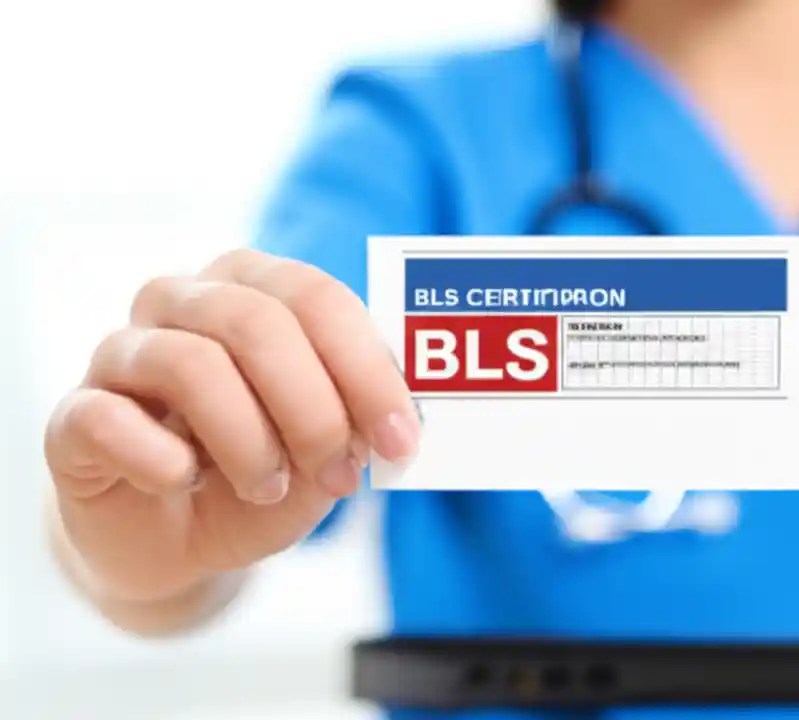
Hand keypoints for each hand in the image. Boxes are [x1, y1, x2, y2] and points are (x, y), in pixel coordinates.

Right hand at [44, 249, 418, 605]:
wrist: (180, 539)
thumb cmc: (262, 473)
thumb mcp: (326, 447)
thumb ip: (361, 417)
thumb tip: (400, 416)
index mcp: (254, 286)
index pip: (317, 298)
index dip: (368, 370)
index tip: (401, 441)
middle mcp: (182, 300)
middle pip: (258, 324)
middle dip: (315, 410)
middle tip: (340, 474)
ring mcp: (120, 353)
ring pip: (191, 365)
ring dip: (250, 442)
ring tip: (268, 487)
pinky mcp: (75, 415)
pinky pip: (109, 419)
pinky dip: (161, 460)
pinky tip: (184, 482)